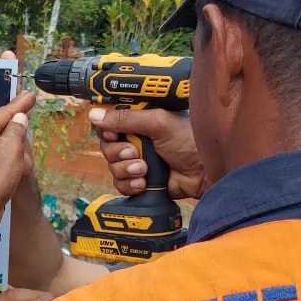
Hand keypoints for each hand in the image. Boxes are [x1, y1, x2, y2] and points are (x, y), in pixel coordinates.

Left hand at [0, 91, 36, 231]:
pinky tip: (14, 179)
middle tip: (22, 157)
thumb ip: (17, 130)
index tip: (30, 94)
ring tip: (18, 173)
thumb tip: (19, 119)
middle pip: (4, 132)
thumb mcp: (12, 150)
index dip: (20, 104)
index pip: (3, 112)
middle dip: (19, 144)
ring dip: (16, 161)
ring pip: (4, 151)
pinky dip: (10, 170)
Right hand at [90, 107, 205, 200]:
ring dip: (125, 169)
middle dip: (118, 152)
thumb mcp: (158, 123)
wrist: (207, 173)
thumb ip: (126, 119)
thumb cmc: (191, 142)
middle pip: (107, 146)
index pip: (110, 123)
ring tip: (145, 169)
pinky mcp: (141, 180)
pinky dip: (130, 184)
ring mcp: (138, 161)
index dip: (107, 130)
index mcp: (141, 121)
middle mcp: (137, 140)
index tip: (113, 134)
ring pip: (112, 166)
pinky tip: (144, 183)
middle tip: (134, 153)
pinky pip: (121, 184)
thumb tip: (94, 115)